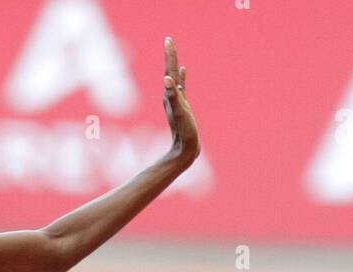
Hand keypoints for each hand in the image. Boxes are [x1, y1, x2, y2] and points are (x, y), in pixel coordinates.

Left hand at [162, 37, 199, 165]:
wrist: (186, 149)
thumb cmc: (184, 132)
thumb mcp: (179, 112)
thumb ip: (173, 96)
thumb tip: (167, 79)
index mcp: (170, 95)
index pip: (168, 70)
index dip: (169, 55)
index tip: (168, 40)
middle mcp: (171, 96)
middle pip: (169, 71)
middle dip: (170, 55)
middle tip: (168, 40)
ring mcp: (176, 100)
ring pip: (174, 77)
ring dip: (173, 64)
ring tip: (173, 52)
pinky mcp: (182, 106)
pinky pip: (181, 87)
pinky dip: (181, 77)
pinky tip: (182, 72)